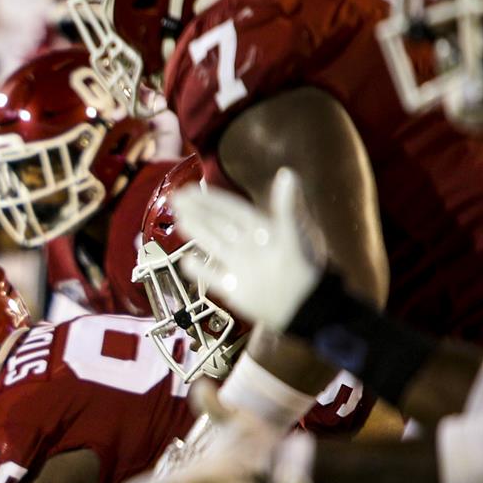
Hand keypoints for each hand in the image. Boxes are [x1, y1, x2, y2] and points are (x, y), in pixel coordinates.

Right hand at [170, 168, 323, 332]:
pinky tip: (186, 261)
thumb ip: (287, 207)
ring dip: (197, 234)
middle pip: (219, 225)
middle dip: (198, 212)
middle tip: (176, 201)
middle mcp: (249, 246)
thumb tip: (288, 173)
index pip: (232, 210)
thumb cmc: (304, 270)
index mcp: (262, 231)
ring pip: (214, 246)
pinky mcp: (235, 289)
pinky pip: (213, 277)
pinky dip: (199, 271)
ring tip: (180, 222)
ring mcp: (240, 267)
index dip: (212, 199)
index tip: (191, 190)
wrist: (306, 309)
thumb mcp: (295, 235)